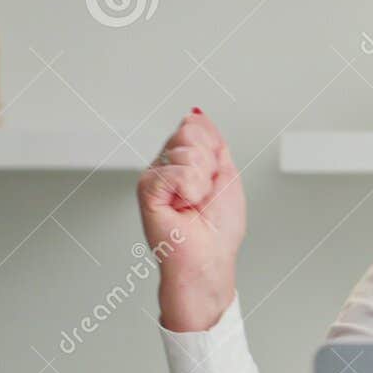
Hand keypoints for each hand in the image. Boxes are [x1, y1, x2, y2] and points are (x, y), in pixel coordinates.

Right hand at [137, 109, 246, 330]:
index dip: (215, 151)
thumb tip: (196, 114)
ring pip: (186, 152)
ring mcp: (153, 177)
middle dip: (209, 164)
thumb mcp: (226, 174)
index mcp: (182, 161)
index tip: (213, 181)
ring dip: (202, 181)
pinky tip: (184, 205)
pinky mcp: (146, 190)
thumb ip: (211, 141)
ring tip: (194, 203)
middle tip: (203, 194)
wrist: (210, 259)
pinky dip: (189, 189)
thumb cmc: (218, 229)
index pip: (196, 127)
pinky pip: (174, 171)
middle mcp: (165, 166)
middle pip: (190, 134)